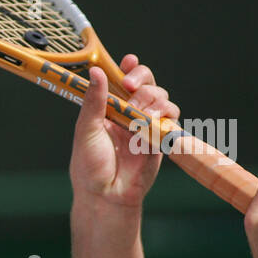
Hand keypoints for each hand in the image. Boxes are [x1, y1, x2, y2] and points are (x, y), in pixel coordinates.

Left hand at [70, 55, 178, 208]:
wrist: (106, 195)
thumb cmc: (90, 166)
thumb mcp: (86, 130)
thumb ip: (94, 101)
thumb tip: (95, 71)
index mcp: (109, 109)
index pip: (123, 80)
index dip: (130, 68)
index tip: (128, 62)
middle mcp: (129, 114)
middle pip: (147, 84)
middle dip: (142, 80)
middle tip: (130, 88)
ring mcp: (146, 125)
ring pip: (161, 98)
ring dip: (152, 99)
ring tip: (137, 115)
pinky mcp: (160, 139)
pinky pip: (171, 119)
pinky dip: (164, 116)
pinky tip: (150, 123)